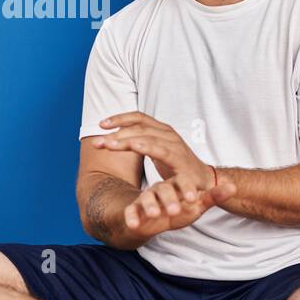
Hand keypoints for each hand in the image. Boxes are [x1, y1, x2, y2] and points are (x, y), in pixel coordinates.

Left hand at [92, 111, 213, 187]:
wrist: (203, 182)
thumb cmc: (178, 168)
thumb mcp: (157, 152)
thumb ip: (142, 143)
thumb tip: (116, 139)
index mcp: (162, 130)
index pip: (138, 117)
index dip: (119, 118)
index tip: (101, 125)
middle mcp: (168, 133)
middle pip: (138, 126)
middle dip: (115, 133)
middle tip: (96, 142)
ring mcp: (174, 144)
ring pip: (145, 136)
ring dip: (124, 140)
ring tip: (106, 145)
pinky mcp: (178, 157)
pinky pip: (159, 149)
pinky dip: (145, 146)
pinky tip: (132, 146)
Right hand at [122, 174, 238, 238]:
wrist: (157, 217)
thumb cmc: (181, 208)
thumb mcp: (198, 204)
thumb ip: (214, 196)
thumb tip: (234, 187)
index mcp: (177, 184)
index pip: (183, 181)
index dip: (188, 189)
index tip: (193, 199)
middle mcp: (161, 188)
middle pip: (164, 189)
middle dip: (169, 199)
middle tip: (175, 210)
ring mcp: (146, 197)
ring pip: (147, 198)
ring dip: (150, 206)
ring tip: (154, 214)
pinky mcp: (134, 209)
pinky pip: (131, 211)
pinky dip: (131, 217)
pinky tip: (134, 225)